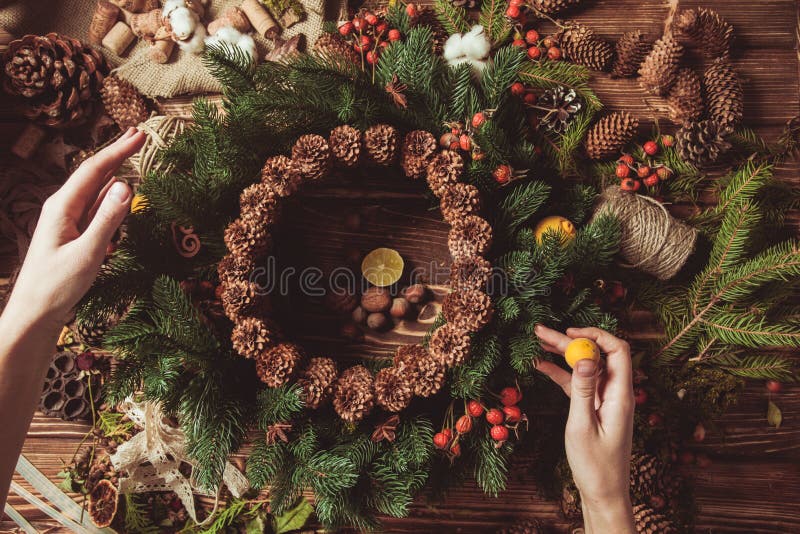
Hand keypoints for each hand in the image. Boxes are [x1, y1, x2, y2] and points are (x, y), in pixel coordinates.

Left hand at [7, 128, 145, 326]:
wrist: (35, 312)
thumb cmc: (57, 285)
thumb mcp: (89, 253)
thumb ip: (108, 220)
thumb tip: (127, 185)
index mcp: (63, 207)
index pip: (95, 170)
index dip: (119, 150)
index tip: (140, 135)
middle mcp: (63, 208)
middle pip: (93, 174)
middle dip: (116, 153)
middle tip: (138, 135)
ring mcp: (67, 221)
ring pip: (95, 191)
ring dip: (115, 173)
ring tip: (131, 157)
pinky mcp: (72, 234)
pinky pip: (95, 210)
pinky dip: (111, 200)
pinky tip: (120, 199)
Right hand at [534, 324, 634, 533]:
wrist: (603, 493)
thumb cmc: (595, 465)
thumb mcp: (583, 426)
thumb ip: (583, 390)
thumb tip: (585, 357)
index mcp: (621, 395)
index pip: (617, 351)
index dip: (595, 335)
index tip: (569, 331)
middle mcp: (616, 392)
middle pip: (596, 356)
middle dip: (570, 341)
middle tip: (540, 332)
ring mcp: (605, 399)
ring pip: (585, 367)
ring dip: (562, 354)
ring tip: (537, 342)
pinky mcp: (594, 407)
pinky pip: (577, 383)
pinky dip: (560, 373)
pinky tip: (540, 365)